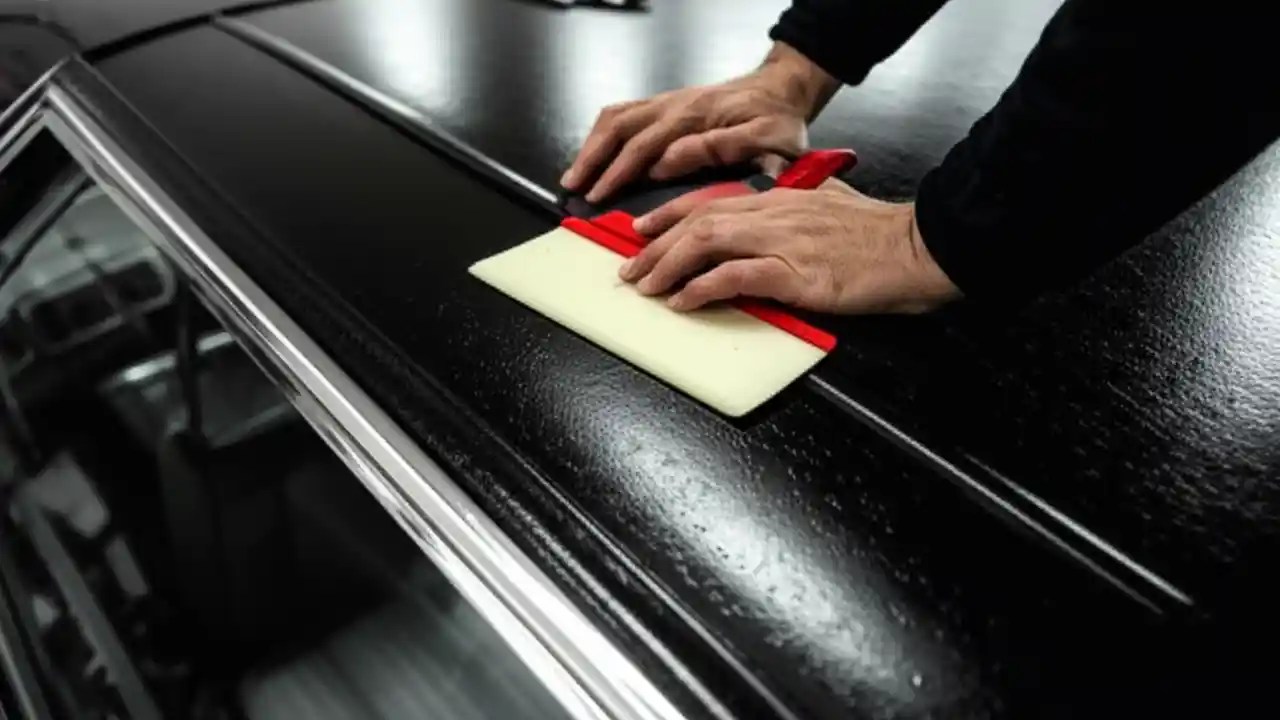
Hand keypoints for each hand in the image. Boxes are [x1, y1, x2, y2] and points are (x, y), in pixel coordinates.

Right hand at [560, 42, 839, 202]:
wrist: (782, 89)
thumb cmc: (779, 122)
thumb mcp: (768, 139)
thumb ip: (721, 148)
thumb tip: (668, 161)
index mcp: (697, 117)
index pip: (648, 145)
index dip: (623, 172)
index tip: (605, 198)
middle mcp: (675, 106)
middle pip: (623, 129)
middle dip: (596, 162)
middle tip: (578, 192)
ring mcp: (667, 102)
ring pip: (616, 119)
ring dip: (591, 148)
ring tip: (573, 178)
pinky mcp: (664, 103)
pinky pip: (623, 113)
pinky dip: (601, 135)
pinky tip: (591, 156)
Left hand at [619, 186, 960, 314]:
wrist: (919, 248)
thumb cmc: (879, 236)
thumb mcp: (831, 207)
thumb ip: (796, 211)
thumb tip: (771, 222)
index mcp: (781, 198)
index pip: (712, 200)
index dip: (669, 213)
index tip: (641, 229)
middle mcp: (774, 214)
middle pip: (699, 221)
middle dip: (657, 247)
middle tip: (630, 269)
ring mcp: (782, 241)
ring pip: (707, 242)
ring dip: (668, 266)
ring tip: (646, 288)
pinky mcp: (795, 273)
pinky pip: (735, 276)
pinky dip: (702, 288)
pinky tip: (684, 301)